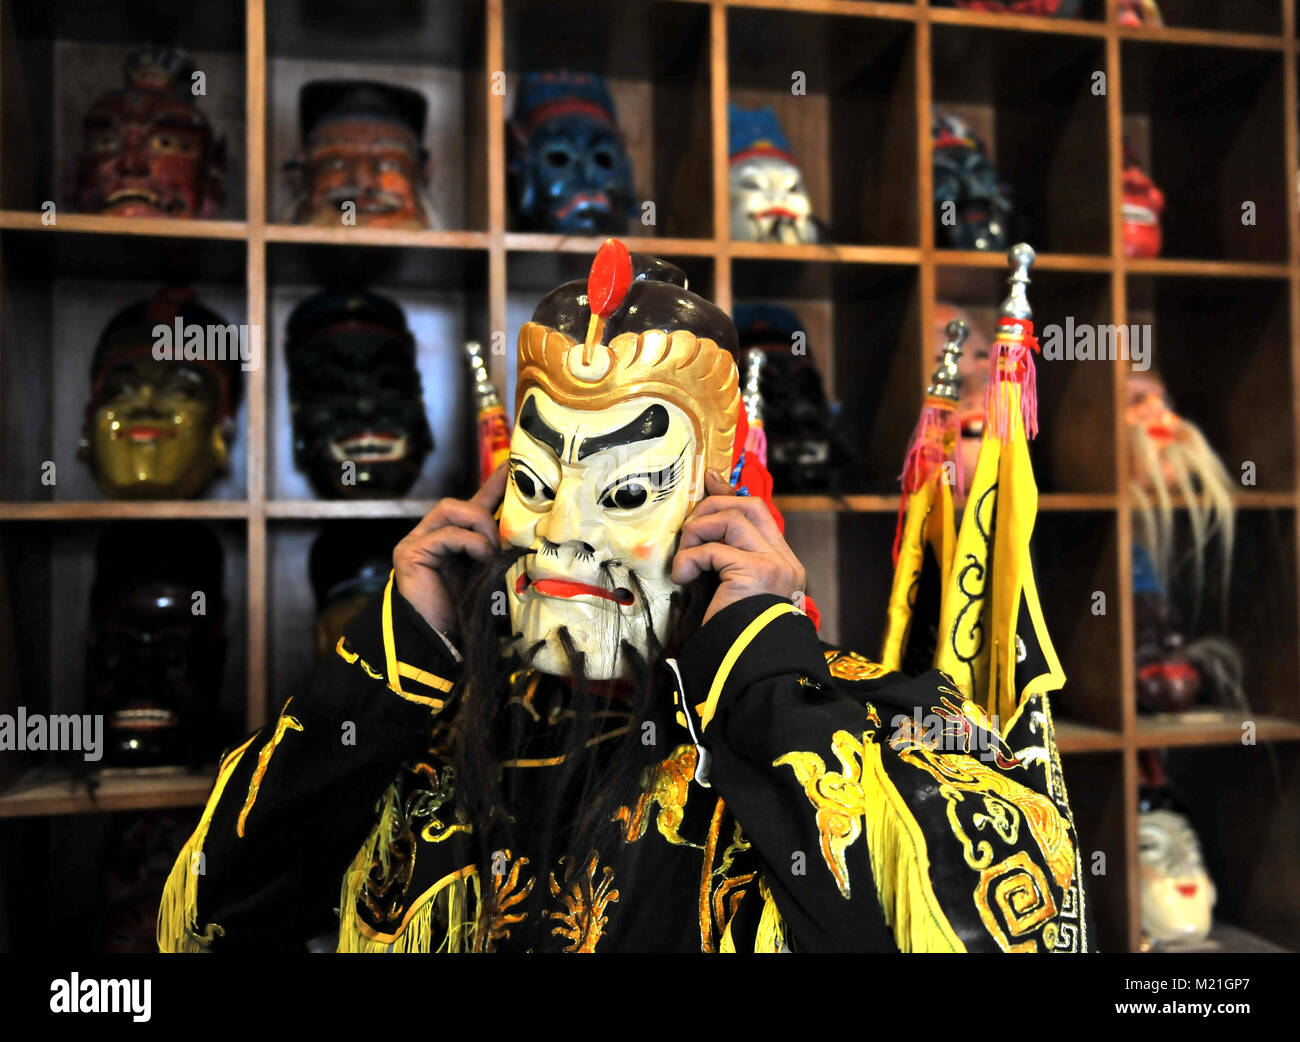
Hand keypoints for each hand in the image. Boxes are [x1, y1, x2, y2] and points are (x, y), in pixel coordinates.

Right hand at [393, 461, 508, 631]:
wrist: (440, 644)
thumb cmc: (466, 616)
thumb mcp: (489, 576)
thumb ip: (498, 554)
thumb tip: (525, 537)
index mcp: (452, 543)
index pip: (473, 506)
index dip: (492, 486)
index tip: (512, 467)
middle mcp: (431, 537)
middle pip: (460, 504)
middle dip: (487, 510)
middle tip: (506, 539)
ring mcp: (417, 543)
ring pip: (451, 510)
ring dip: (480, 527)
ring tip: (492, 551)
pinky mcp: (411, 552)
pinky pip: (446, 533)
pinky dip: (470, 543)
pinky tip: (481, 557)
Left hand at [670, 470, 805, 625]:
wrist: (748, 667)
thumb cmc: (734, 634)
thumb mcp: (728, 588)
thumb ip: (723, 558)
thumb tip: (699, 530)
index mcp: (782, 563)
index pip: (758, 512)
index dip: (730, 494)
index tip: (710, 481)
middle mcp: (784, 560)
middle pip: (748, 506)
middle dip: (711, 508)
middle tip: (688, 530)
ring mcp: (774, 565)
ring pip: (731, 520)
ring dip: (697, 533)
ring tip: (685, 560)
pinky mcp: (756, 572)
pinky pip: (714, 549)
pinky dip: (690, 559)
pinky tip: (682, 577)